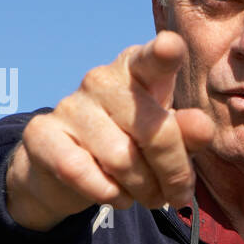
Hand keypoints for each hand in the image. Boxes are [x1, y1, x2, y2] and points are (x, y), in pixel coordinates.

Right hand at [5, 31, 216, 230]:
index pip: (153, 59)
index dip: (163, 53)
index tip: (170, 47)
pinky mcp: (42, 134)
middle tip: (177, 195)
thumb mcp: (168, 139)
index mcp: (138, 71)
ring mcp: (70, 104)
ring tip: (147, 196)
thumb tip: (202, 127)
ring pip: (122, 160)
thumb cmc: (132, 144)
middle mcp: (102, 80)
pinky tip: (115, 195)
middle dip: (174, 173)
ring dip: (143, 190)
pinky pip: (82, 173)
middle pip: (154, 132)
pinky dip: (108, 194)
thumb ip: (188, 134)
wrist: (67, 169)